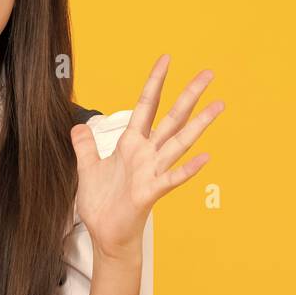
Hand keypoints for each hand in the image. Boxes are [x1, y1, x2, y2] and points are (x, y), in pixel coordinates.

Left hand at [70, 54, 223, 260]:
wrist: (105, 235)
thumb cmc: (102, 205)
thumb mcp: (87, 169)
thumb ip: (85, 146)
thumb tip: (77, 127)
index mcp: (131, 145)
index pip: (146, 106)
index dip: (155, 83)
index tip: (166, 59)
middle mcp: (146, 155)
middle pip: (172, 118)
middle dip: (189, 95)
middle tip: (209, 73)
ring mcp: (152, 172)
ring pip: (179, 143)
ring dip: (199, 124)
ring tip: (218, 105)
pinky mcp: (150, 193)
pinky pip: (171, 178)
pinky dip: (188, 169)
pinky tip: (206, 158)